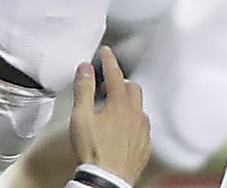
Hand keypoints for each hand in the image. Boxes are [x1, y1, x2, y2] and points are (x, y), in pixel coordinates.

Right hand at [70, 47, 148, 185]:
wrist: (107, 180)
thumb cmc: (93, 151)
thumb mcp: (81, 117)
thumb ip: (84, 89)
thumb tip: (85, 68)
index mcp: (120, 103)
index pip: (115, 74)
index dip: (109, 60)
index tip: (106, 51)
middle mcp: (136, 114)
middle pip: (132, 88)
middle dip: (120, 82)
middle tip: (105, 86)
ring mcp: (143, 131)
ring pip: (139, 107)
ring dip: (127, 102)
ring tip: (112, 109)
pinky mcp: (145, 146)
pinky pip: (142, 126)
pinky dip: (133, 121)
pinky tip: (122, 129)